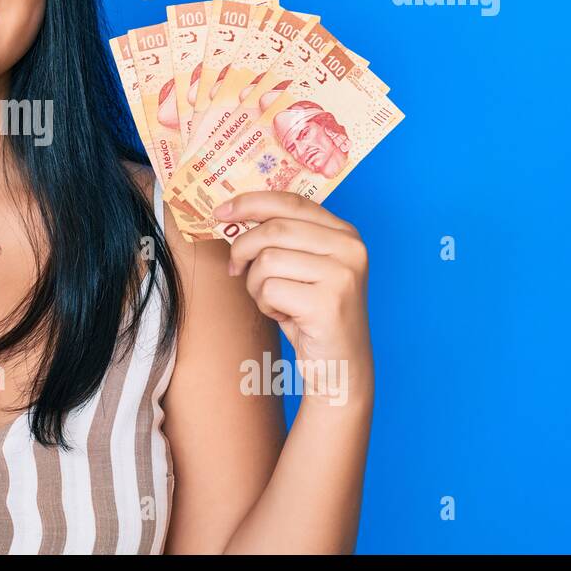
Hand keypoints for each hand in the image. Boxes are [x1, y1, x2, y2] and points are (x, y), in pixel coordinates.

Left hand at [218, 192, 371, 403]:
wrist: (341, 368)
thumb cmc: (312, 315)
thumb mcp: (303, 268)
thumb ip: (282, 238)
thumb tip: (231, 213)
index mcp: (345, 233)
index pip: (291, 202)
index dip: (251, 203)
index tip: (220, 212)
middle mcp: (350, 248)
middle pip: (273, 230)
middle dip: (243, 250)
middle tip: (236, 270)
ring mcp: (342, 275)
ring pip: (267, 261)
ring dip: (257, 285)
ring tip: (274, 301)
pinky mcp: (328, 303)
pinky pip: (270, 290)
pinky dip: (266, 305)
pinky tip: (285, 317)